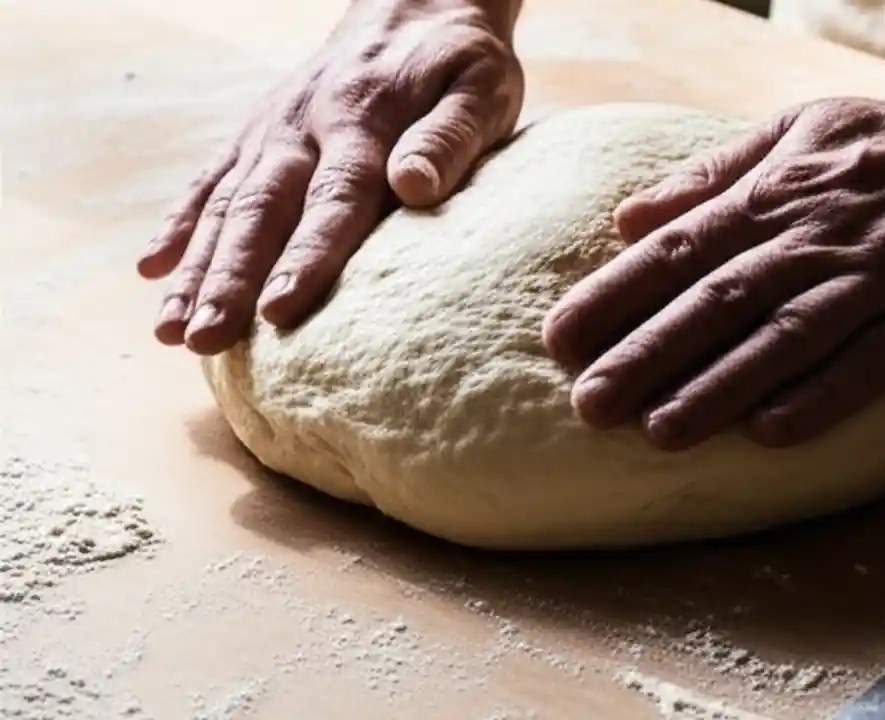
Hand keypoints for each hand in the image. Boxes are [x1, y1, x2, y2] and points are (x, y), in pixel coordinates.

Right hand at [138, 0, 522, 353]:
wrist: (415, 2)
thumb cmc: (459, 62)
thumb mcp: (480, 89)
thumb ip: (451, 138)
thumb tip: (414, 187)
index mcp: (365, 121)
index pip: (334, 201)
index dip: (306, 258)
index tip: (279, 312)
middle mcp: (304, 126)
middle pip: (263, 211)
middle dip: (230, 278)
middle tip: (205, 339)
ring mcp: (272, 129)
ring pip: (227, 203)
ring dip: (197, 268)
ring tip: (172, 330)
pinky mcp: (256, 131)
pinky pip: (211, 178)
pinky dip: (180, 223)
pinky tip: (152, 269)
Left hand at [543, 94, 884, 449]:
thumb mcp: (805, 131)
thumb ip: (716, 174)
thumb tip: (630, 215)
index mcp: (780, 192)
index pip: (679, 249)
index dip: (616, 297)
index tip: (559, 340)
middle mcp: (819, 235)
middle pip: (718, 300)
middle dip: (647, 355)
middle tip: (587, 405)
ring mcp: (881, 278)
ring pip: (785, 338)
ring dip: (718, 387)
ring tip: (658, 434)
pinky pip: (870, 365)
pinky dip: (819, 398)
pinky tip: (768, 435)